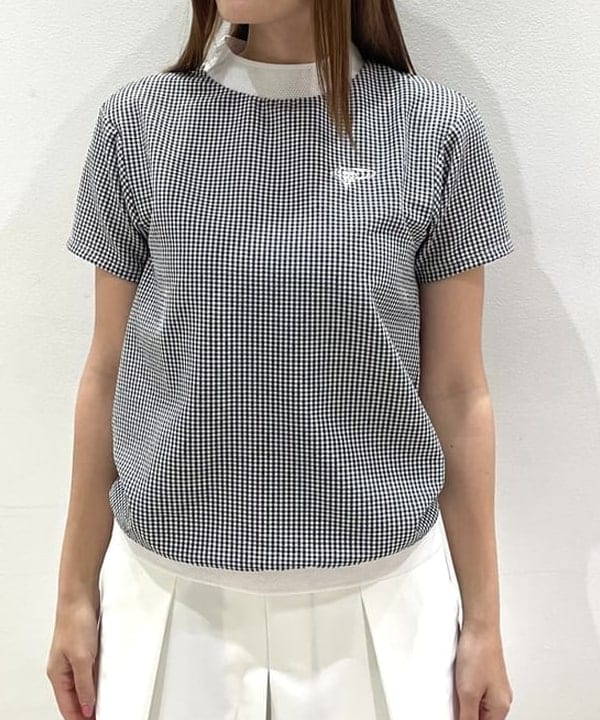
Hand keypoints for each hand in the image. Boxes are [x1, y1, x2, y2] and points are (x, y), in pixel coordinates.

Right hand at [46, 599, 99, 718]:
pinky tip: (105, 682)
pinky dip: (96, 679)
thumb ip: (84, 684)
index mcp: (58, 674)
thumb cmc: (75, 622)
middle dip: (86, 709)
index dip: (79, 718)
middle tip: (102, 715)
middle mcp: (64, 668)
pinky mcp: (85, 648)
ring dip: (92, 694)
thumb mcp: (82, 659)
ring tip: (105, 704)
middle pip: (74, 697)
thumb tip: (86, 707)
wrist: (80, 596)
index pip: (67, 706)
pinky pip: (90, 671)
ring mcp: (74, 658)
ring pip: (83, 684)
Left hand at [453, 623, 512, 718]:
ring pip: (477, 705)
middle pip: (481, 717)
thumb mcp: (468, 693)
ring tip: (454, 691)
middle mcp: (500, 698)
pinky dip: (464, 691)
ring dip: (464, 702)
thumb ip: (467, 716)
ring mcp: (493, 685)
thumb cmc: (478, 652)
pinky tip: (455, 682)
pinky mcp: (485, 674)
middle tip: (453, 702)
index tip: (455, 714)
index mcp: (500, 707)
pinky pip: (474, 691)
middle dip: (465, 713)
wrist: (479, 625)